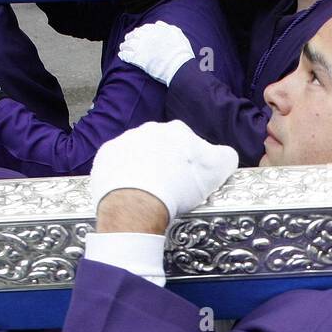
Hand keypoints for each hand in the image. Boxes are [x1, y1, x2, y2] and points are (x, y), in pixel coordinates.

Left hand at [89, 120, 238, 223]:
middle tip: (169, 187)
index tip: (190, 179)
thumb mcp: (218, 170)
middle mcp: (150, 129)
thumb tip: (226, 154)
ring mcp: (125, 141)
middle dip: (165, 162)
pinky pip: (116, 164)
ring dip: (142, 168)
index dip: (191, 162)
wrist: (137, 203)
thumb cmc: (178, 187)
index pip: (189, 143)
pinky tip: (128, 191)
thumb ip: (226, 156)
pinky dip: (122, 175)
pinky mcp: (105, 156)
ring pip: (137, 153)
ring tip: (147, 192)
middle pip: (161, 146)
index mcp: (178, 130)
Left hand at [118, 22, 196, 86]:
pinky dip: (123, 55)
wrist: (178, 65)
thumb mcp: (177, 33)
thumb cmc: (181, 51)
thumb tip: (158, 23)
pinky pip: (126, 55)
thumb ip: (167, 27)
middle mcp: (146, 37)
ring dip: (124, 45)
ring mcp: (141, 48)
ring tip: (122, 48)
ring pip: (127, 44)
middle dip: (130, 37)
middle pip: (133, 35)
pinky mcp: (138, 59)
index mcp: (155, 30)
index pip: (143, 28)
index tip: (138, 34)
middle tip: (128, 40)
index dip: (140, 31)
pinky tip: (121, 56)